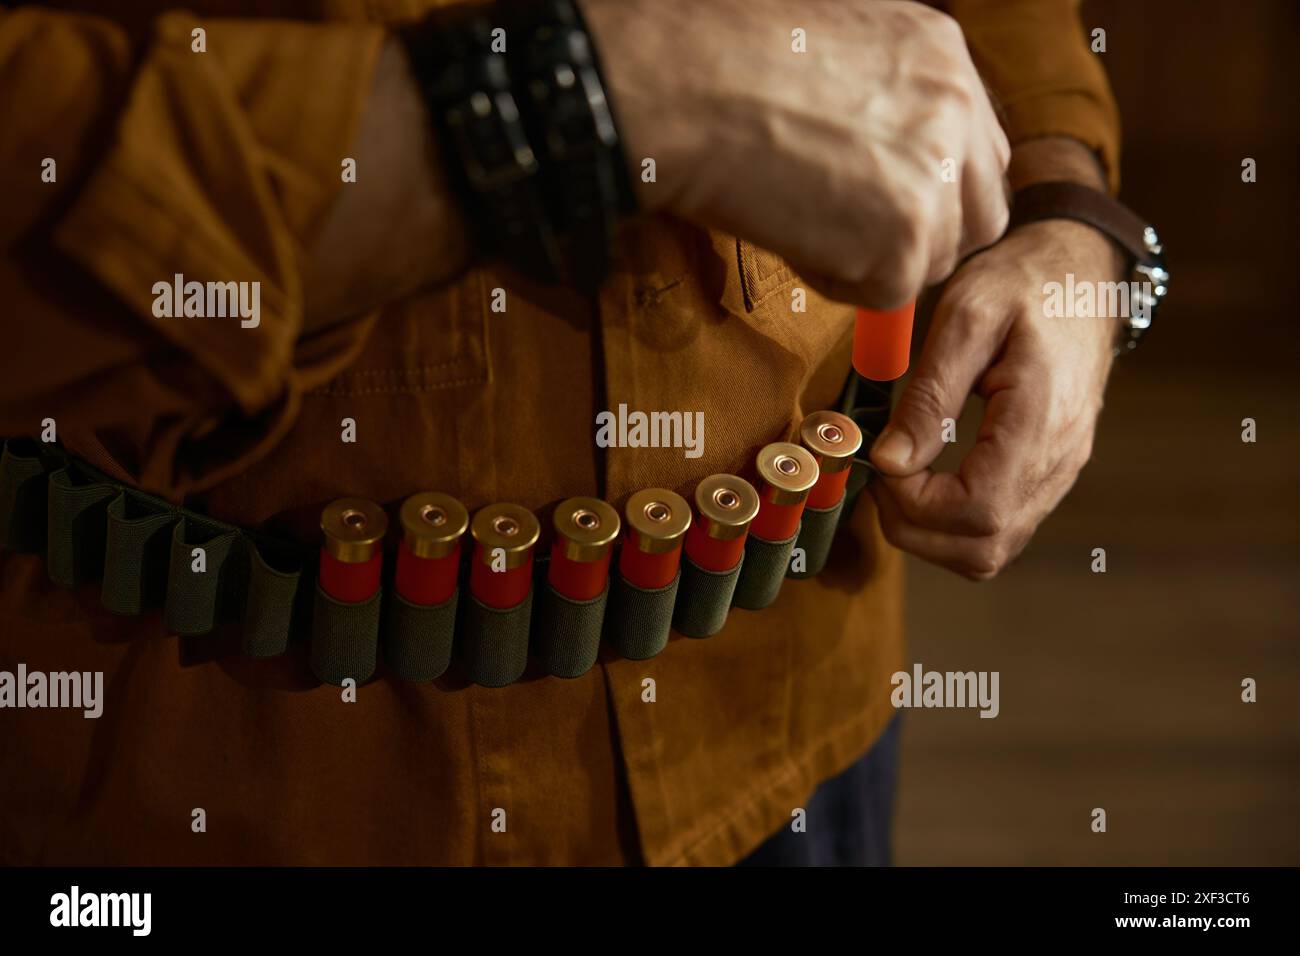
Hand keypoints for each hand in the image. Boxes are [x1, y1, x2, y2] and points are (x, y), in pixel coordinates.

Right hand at [581, 0, 1009, 307]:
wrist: (687, 90)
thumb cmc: (725, 64)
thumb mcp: (834, 49)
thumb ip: (883, 100)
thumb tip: (880, 162)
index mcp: (940, 54)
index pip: (977, 150)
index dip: (937, 190)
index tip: (895, 209)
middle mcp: (956, 108)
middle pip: (980, 211)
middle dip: (927, 238)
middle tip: (863, 239)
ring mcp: (938, 173)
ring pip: (933, 258)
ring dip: (873, 261)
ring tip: (804, 222)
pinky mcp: (907, 236)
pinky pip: (886, 293)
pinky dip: (838, 282)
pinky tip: (793, 238)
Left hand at [868, 218, 1124, 579]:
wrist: (1084, 275)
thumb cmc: (1024, 284)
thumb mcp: (967, 315)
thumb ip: (930, 394)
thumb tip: (889, 462)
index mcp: (1041, 421)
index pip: (978, 511)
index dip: (916, 505)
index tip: (883, 463)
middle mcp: (1059, 461)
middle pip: (983, 549)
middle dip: (914, 528)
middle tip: (881, 476)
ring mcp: (1060, 473)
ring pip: (991, 551)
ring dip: (931, 534)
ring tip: (900, 479)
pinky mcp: (1050, 474)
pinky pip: (1000, 530)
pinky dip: (954, 525)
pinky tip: (927, 481)